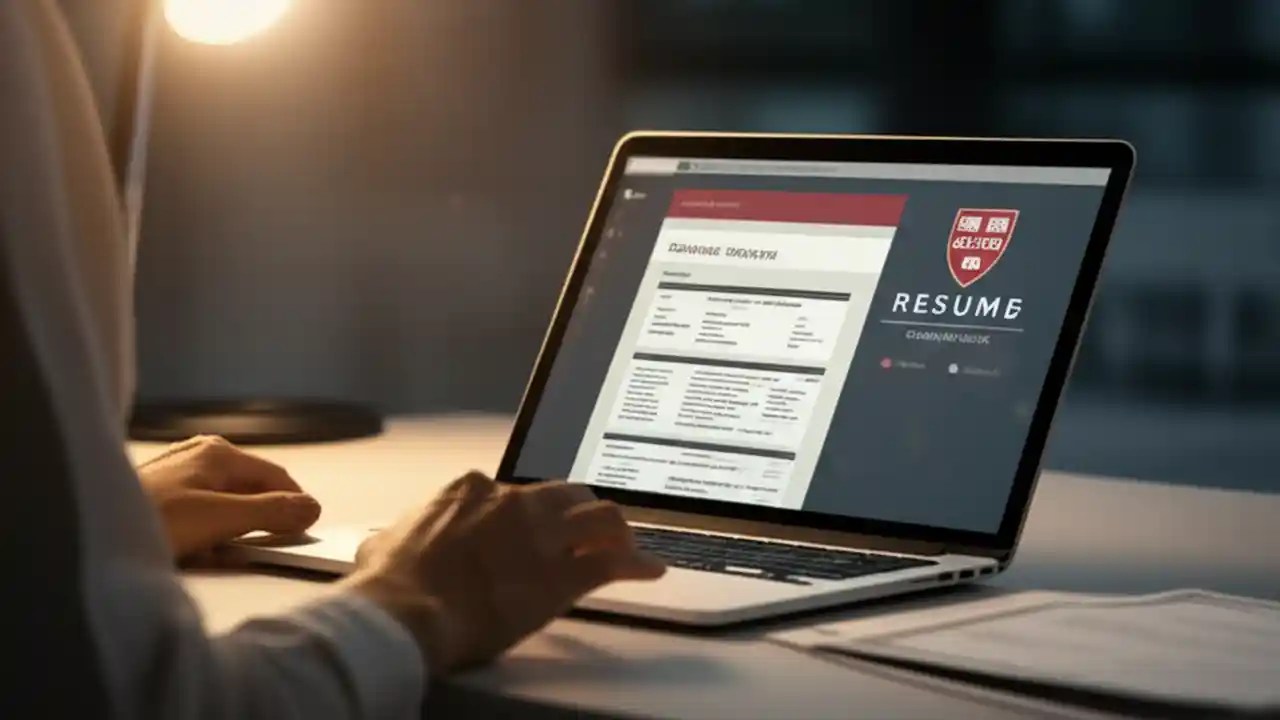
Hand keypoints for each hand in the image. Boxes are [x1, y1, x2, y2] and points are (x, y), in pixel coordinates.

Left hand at [137, 435, 321, 560]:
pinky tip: (190, 552)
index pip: (278, 478)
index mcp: (219, 452)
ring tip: (209, 555)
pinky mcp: (160, 494)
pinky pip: (199, 515)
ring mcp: (178, 473)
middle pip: (250, 491)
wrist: (83, 533)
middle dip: (253, 525)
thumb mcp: (221, 520)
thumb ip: (271, 513)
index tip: (303, 537)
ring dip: (226, 534)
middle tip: (245, 553)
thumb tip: (313, 507)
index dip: (295, 507)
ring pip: (224, 505)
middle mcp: (200, 454)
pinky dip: (203, 535)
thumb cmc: (151, 521)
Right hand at [346, 472, 664, 672]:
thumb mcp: (383, 547)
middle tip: (588, 532)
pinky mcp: (562, 575)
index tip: (532, 527)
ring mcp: (542, 536)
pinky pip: (613, 562)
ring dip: (617, 530)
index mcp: (471, 491)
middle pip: (565, 495)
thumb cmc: (390, 585)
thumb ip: (394, 537)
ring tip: (627, 545)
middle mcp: (512, 502)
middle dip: (579, 511)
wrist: (406, 612)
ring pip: (599, 517)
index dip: (528, 512)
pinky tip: (650, 571)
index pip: (513, 492)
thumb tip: (382, 541)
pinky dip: (637, 564)